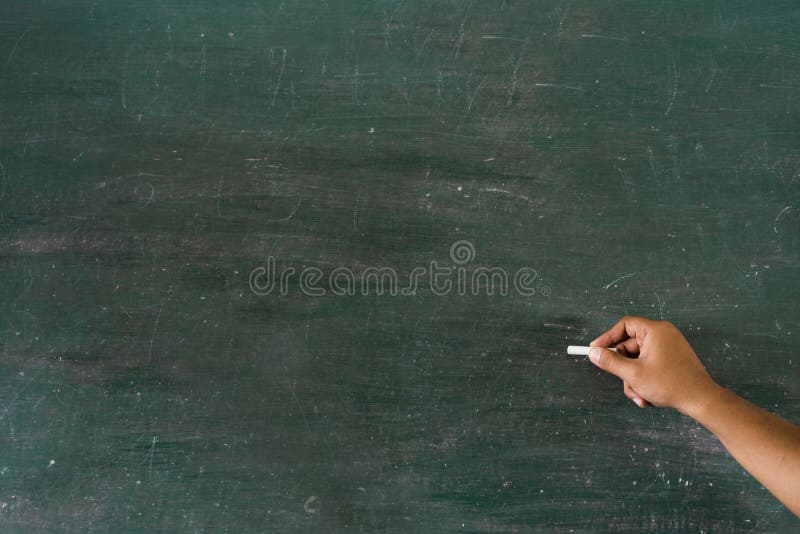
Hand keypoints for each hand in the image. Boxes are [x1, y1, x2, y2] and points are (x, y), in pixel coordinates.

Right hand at [588, 316, 721, 414]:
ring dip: (634, 380)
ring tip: (640, 396)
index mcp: (655, 331)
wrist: (701, 400)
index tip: (595, 350)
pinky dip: (645, 381)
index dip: (608, 338)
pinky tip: (648, 397)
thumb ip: (610, 362)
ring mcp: (669, 349)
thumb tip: (594, 353)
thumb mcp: (633, 373)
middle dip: (625, 370)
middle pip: (630, 347)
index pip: (625, 326)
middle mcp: (663, 335)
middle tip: (624, 382)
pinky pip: (649, 366)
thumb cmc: (671, 384)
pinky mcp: (672, 361)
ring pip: (638, 361)